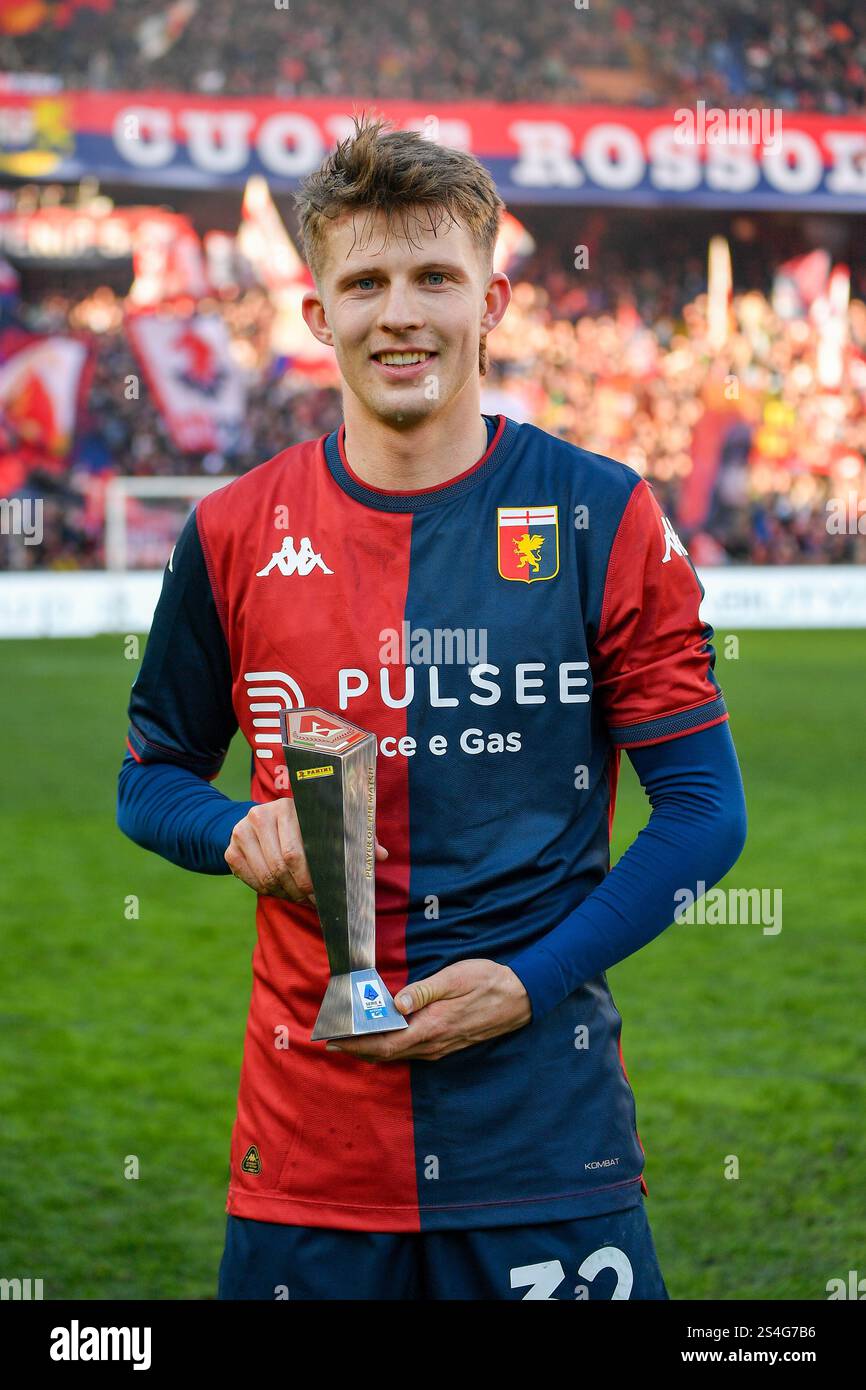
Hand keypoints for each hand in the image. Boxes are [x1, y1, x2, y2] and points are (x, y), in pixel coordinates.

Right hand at [225, 798, 387, 902]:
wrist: (262, 822)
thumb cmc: (305, 827)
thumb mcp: (327, 826)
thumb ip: (353, 839)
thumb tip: (381, 855)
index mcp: (288, 807)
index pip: (295, 854)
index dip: (310, 881)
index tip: (323, 896)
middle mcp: (260, 815)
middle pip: (280, 868)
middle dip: (299, 891)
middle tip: (313, 902)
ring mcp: (241, 831)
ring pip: (265, 877)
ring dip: (285, 894)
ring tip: (300, 898)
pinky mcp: (230, 849)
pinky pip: (250, 881)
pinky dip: (268, 891)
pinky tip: (281, 891)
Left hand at [325, 959, 531, 1061]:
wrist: (520, 998)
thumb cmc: (486, 982)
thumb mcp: (454, 978)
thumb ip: (423, 991)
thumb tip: (396, 1003)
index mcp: (431, 1028)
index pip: (384, 1045)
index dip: (355, 1046)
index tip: (333, 1041)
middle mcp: (432, 1045)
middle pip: (386, 1055)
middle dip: (356, 1049)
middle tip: (332, 1041)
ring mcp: (439, 1048)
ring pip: (397, 1055)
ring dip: (371, 1049)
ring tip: (350, 1037)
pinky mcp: (445, 1044)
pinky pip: (410, 1051)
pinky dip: (389, 1046)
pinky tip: (382, 1034)